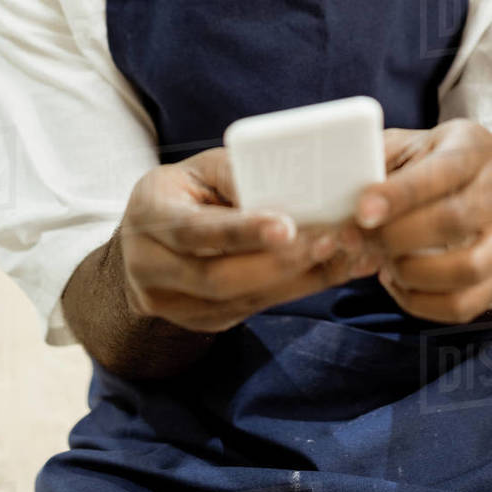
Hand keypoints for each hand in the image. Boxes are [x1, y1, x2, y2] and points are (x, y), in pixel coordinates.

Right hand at [119, 146, 377, 332]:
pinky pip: (251, 310)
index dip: (241, 231)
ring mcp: (171, 302)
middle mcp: (150, 266)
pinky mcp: (199, 321)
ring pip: (239, 301)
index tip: (287, 226)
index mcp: (149, 214)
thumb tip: (293, 186)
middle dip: (280, 262)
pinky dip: (294, 290)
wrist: (148, 238)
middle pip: (218, 278)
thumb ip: (238, 174)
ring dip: (296, 280)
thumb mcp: (204, 169)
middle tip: (330, 240)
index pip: (194, 230)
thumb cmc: (188, 190)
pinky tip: (329, 269)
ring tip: (342, 254)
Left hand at [353, 120, 491, 324]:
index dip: (397, 195)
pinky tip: (399, 282)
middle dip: (394, 237)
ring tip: (383, 262)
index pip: (438, 174)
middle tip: (357, 241)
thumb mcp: (417, 143)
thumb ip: (381, 157)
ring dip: (410, 274)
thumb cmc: (446, 163)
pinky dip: (421, 303)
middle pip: (451, 222)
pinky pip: (463, 306)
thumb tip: (338, 185)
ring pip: (465, 270)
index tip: (361, 212)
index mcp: (474, 149)